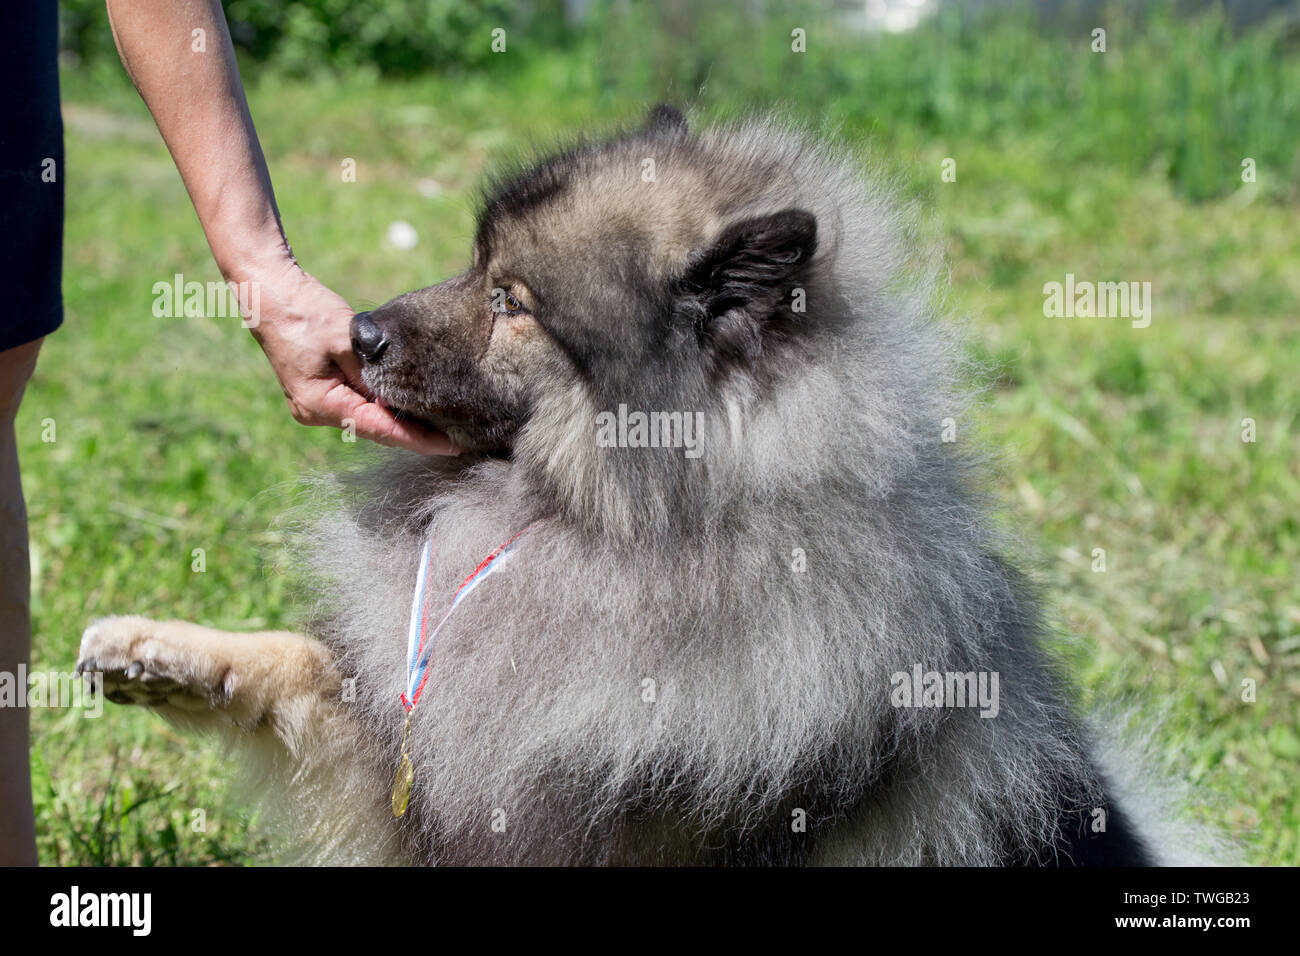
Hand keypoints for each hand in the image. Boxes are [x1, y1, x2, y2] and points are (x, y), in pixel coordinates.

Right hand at [240, 258, 456, 455]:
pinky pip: (356, 406)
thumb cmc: (307, 311)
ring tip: (440, 423)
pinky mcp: (318, 393)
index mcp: (321, 404)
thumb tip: (403, 398)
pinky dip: (381, 406)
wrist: (268, 292)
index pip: (381, 430)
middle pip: (375, 429)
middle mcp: (315, 413)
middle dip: (413, 433)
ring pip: (367, 419)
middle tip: (456, 437)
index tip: (452, 447)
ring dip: (398, 419)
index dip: (419, 440)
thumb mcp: (349, 341)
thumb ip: (376, 373)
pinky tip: (408, 404)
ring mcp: (313, 406)